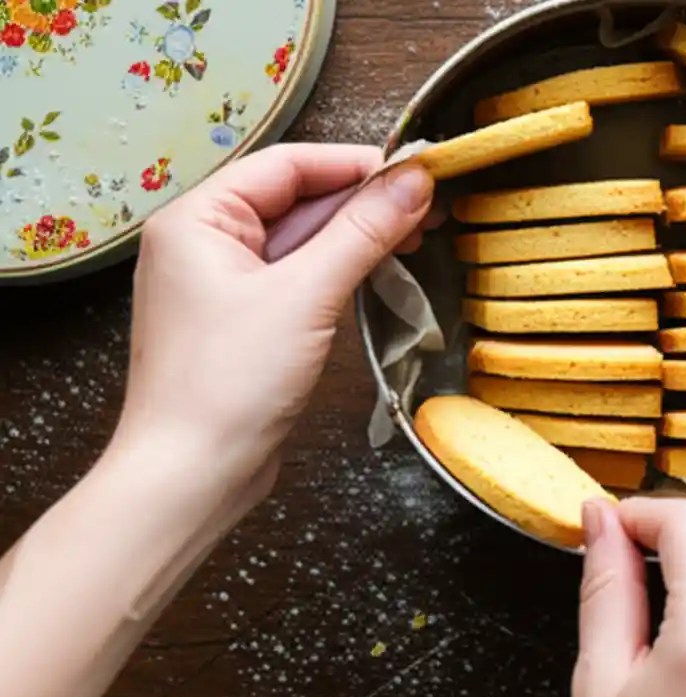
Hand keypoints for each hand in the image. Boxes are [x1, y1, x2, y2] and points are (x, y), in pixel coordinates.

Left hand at [117, 143, 433, 490]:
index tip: (417, 174)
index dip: (355, 165)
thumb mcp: (307, 295)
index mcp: (198, 218)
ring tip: (414, 243)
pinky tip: (379, 276)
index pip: (288, 165)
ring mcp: (222, 285)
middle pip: (296, 200)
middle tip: (429, 212)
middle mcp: (203, 242)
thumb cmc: (231, 382)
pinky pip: (298, 280)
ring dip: (356, 240)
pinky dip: (339, 274)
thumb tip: (416, 179)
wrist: (192, 477)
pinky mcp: (244, 323)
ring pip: (301, 242)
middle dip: (363, 205)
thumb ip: (363, 231)